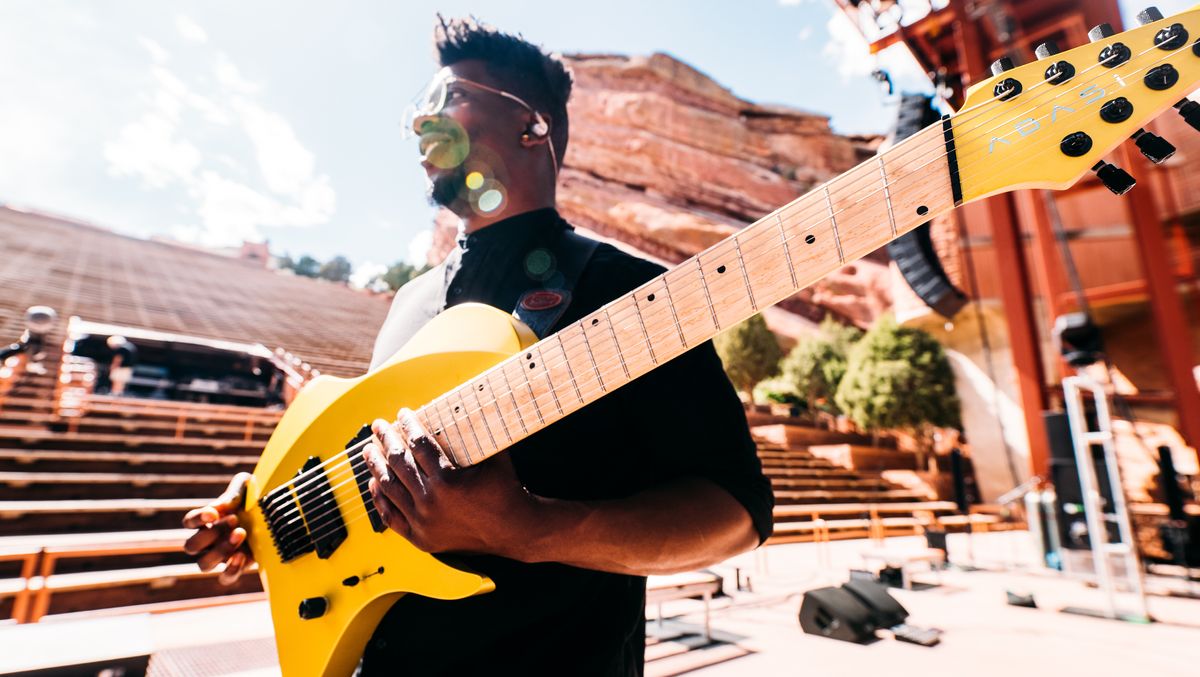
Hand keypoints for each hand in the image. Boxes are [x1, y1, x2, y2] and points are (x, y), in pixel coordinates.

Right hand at [183, 472, 254, 584]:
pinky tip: (243, 555)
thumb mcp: (248, 488)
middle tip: (234, 519)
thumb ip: (234, 491)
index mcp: (205, 521)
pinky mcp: (236, 567)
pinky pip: (225, 578)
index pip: (189, 522)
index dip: (197, 518)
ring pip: (203, 564)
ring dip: (220, 551)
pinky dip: (231, 570)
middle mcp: (207, 541)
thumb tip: (222, 507)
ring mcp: (219, 556)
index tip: (213, 513)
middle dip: (211, 534)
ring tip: (241, 534)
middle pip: (191, 546)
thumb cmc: (254, 498)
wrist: (275, 515)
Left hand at [363, 408, 537, 555]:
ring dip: (376, 465)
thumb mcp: (494, 455)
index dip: (407, 425)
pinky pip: (391, 517)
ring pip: (389, 488)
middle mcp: (431, 502)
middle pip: (398, 462)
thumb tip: (467, 405)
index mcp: (448, 480)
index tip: (402, 414)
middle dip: (386, 439)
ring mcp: (423, 522)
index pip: (418, 444)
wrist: (515, 530)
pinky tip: (374, 483)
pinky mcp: (421, 538)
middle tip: (379, 426)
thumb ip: (478, 432)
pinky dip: (379, 499)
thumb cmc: (506, 490)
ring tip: (369, 450)